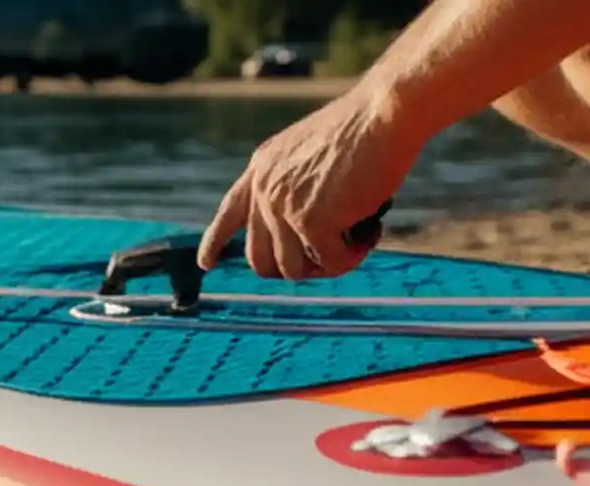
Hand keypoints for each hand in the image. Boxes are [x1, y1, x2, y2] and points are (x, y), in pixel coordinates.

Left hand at [198, 89, 425, 279]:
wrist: (383, 112)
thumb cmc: (363, 129)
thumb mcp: (310, 153)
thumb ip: (295, 186)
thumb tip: (301, 235)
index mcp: (261, 168)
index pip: (229, 213)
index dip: (214, 243)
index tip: (206, 264)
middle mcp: (264, 188)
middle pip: (259, 258)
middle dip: (291, 269)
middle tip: (325, 261)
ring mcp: (283, 206)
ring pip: (293, 269)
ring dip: (326, 266)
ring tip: (355, 244)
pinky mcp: (310, 221)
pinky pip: (329, 262)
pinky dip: (351, 258)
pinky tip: (370, 235)